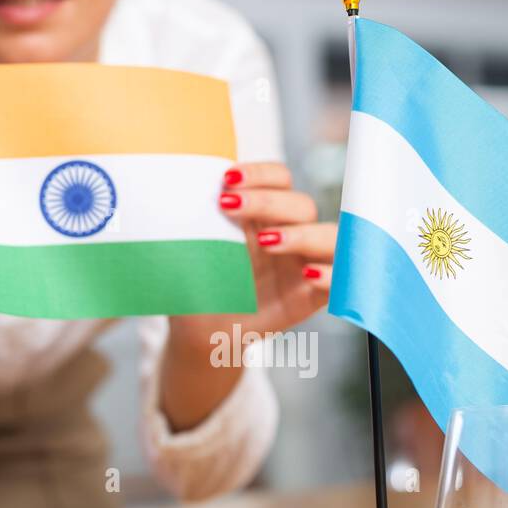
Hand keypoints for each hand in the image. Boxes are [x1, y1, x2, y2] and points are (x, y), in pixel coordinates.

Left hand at [159, 163, 335, 430]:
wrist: (202, 334)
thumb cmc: (198, 285)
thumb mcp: (190, 251)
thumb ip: (191, 224)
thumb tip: (168, 194)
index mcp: (264, 214)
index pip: (279, 179)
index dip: (260, 174)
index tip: (226, 180)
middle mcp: (290, 233)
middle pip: (300, 204)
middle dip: (267, 201)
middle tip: (229, 206)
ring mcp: (305, 264)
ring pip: (329, 236)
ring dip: (302, 235)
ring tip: (268, 244)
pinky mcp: (313, 296)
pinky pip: (339, 281)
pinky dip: (331, 275)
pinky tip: (308, 275)